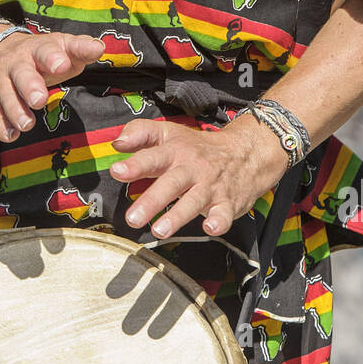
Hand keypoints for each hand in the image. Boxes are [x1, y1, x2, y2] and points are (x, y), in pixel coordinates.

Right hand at [0, 30, 105, 142]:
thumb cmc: (39, 56)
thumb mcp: (60, 47)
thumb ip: (80, 49)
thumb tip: (98, 48)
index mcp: (37, 49)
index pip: (45, 50)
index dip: (53, 57)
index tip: (62, 65)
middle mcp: (15, 64)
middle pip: (21, 74)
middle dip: (29, 86)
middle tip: (39, 99)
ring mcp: (0, 82)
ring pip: (5, 95)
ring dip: (15, 110)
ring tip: (26, 124)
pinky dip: (0, 126)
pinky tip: (10, 135)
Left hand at [109, 115, 287, 238]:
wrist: (246, 152)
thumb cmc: (198, 147)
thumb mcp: (169, 132)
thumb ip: (140, 133)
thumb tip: (117, 142)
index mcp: (174, 151)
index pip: (152, 156)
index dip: (134, 164)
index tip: (117, 171)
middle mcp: (192, 168)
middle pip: (171, 183)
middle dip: (152, 201)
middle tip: (133, 218)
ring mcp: (210, 186)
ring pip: (193, 201)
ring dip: (177, 216)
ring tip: (160, 230)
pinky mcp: (227, 202)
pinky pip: (224, 213)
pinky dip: (219, 221)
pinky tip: (210, 228)